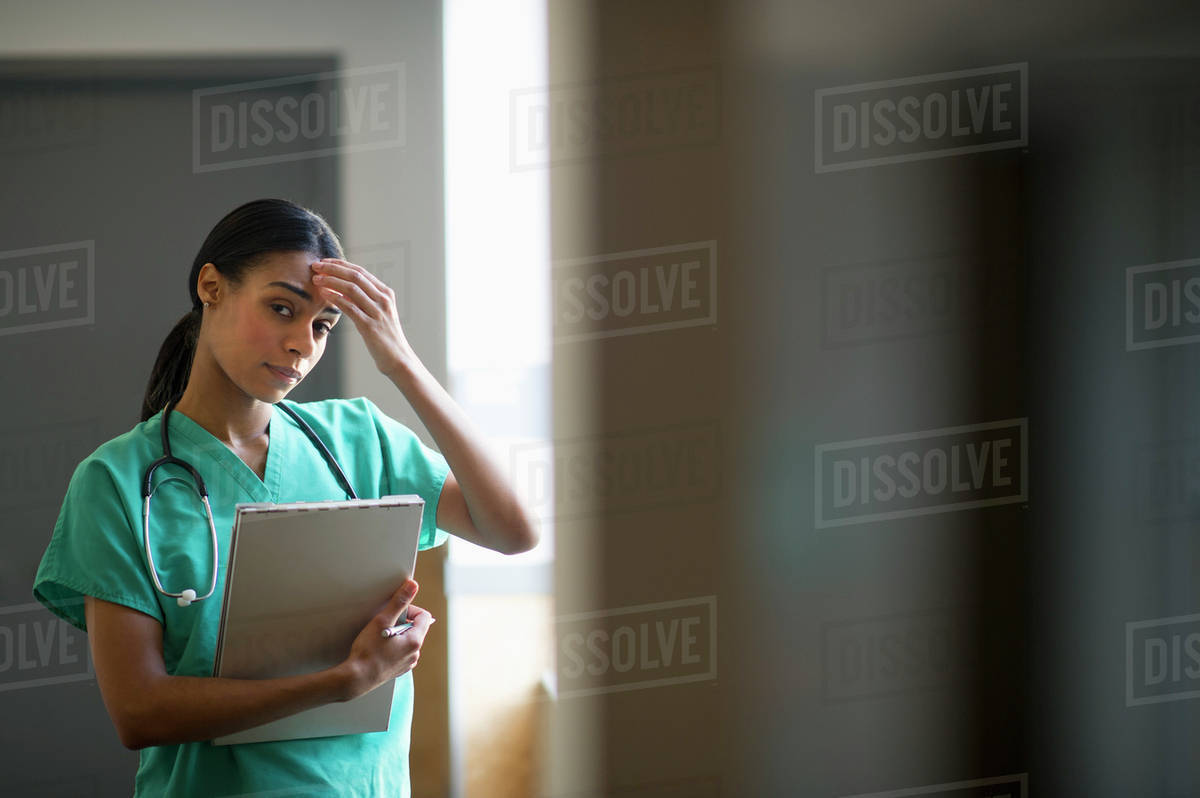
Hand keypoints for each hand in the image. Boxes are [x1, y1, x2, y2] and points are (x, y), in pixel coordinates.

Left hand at [311, 257, 416, 376]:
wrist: (398, 358)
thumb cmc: (384, 337)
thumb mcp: (377, 313)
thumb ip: (363, 300)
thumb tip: (341, 290)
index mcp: (385, 293)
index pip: (360, 271)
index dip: (340, 265)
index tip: (324, 263)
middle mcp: (383, 299)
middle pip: (355, 276)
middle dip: (333, 268)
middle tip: (315, 266)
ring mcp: (378, 312)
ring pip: (351, 289)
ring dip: (331, 281)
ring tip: (316, 279)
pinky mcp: (370, 326)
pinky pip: (350, 307)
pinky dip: (335, 298)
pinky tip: (323, 294)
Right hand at [341, 579, 434, 699]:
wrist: (355, 680)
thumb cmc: (367, 652)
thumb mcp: (382, 621)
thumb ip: (399, 602)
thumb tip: (413, 585)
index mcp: (415, 641)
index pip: (424, 616)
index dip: (410, 609)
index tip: (395, 612)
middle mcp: (415, 653)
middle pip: (415, 628)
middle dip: (401, 622)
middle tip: (383, 624)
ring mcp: (407, 663)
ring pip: (407, 640)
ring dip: (396, 634)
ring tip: (379, 637)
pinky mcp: (398, 670)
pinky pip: (400, 652)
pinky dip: (392, 646)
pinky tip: (378, 649)